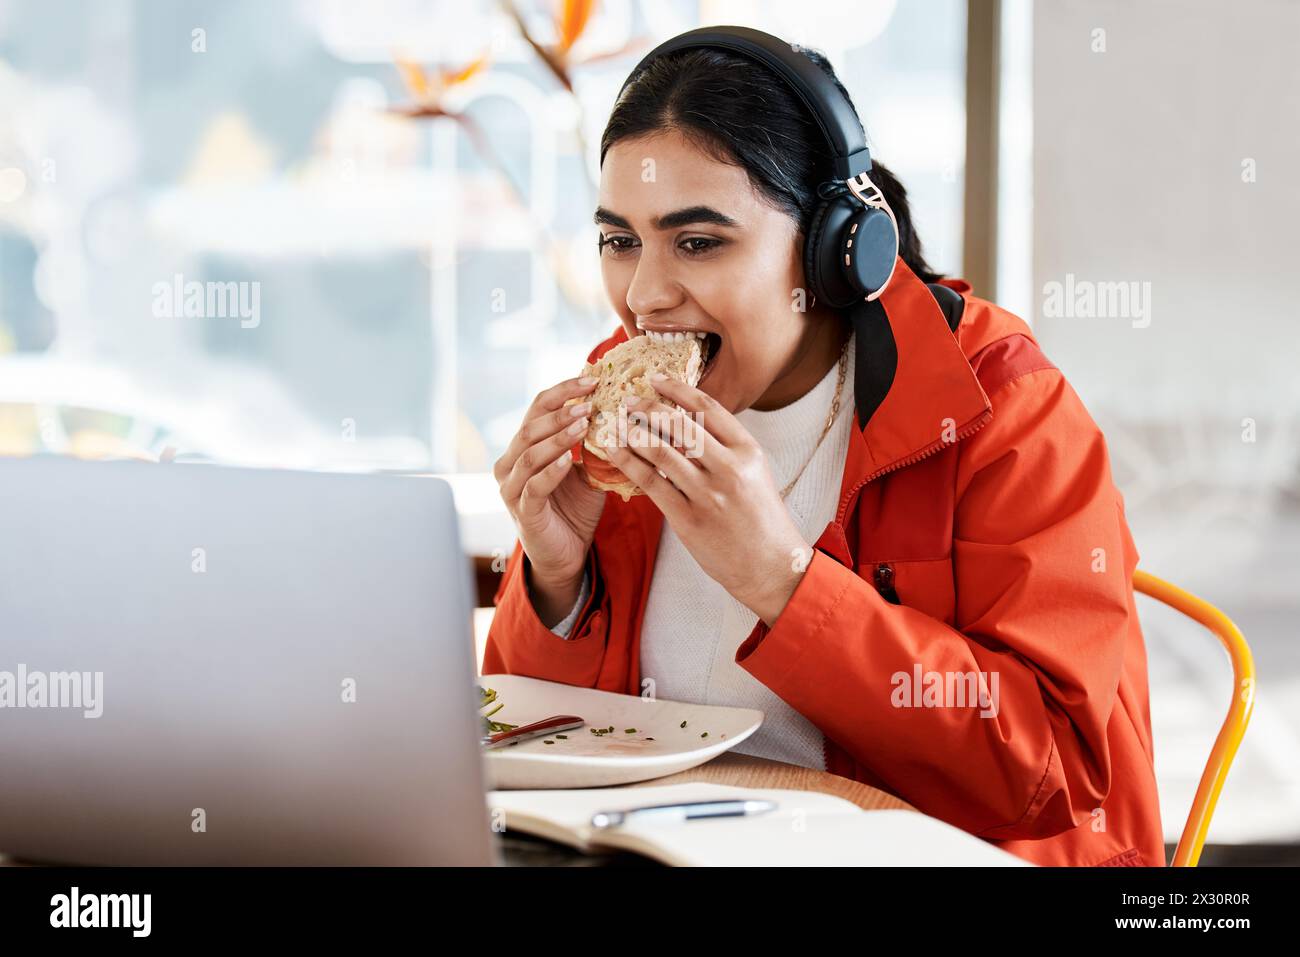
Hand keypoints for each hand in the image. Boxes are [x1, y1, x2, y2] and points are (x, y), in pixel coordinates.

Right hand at [494, 376, 606, 590]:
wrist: (567, 554)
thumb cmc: (575, 508)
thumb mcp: (587, 469)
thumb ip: (593, 443)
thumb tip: (622, 409)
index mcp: (524, 446)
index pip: (538, 407)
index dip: (563, 391)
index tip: (591, 379)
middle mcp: (510, 462)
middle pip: (530, 426)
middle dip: (561, 411)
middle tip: (590, 401)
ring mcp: (512, 487)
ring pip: (529, 453)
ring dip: (558, 436)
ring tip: (584, 423)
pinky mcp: (523, 511)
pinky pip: (534, 486)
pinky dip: (552, 470)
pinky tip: (570, 459)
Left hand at [604, 375, 812, 625]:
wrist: (772, 566)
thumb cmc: (762, 519)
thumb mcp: (755, 473)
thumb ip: (725, 448)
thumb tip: (686, 421)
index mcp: (748, 451)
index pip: (708, 407)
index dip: (677, 389)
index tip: (655, 379)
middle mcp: (729, 468)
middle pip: (680, 424)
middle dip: (648, 407)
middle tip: (627, 398)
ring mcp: (708, 495)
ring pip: (661, 451)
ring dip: (633, 432)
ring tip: (615, 423)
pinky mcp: (688, 519)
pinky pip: (651, 483)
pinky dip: (629, 463)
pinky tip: (614, 452)